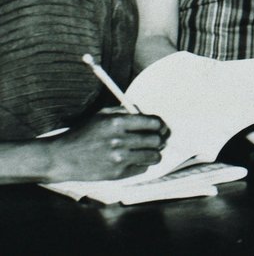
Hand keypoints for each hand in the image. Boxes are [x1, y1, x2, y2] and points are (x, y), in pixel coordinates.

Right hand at [43, 111, 167, 181]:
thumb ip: (124, 112)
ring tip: (150, 152)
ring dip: (154, 154)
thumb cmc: (81, 134)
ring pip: (153, 156)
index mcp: (118, 122)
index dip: (160, 125)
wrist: (61, 158)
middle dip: (159, 140)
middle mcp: (120, 140)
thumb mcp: (101, 115)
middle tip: (157, 141)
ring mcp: (119, 158)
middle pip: (156, 140)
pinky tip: (135, 161)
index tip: (160, 128)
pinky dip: (142, 165)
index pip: (153, 123)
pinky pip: (142, 168)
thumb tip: (144, 114)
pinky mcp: (116, 173)